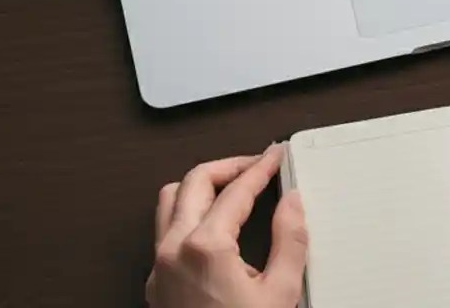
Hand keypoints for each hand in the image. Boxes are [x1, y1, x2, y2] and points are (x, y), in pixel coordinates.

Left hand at [147, 145, 307, 307]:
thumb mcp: (281, 293)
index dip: (260, 168)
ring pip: (170, 201)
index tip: (274, 157)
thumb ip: (290, 240)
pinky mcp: (156, 283)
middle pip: (195, 181)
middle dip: (229, 167)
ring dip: (202, 186)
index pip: (236, 190)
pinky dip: (189, 213)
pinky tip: (214, 224)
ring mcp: (159, 266)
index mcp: (205, 246)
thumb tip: (292, 203)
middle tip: (256, 166)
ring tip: (233, 187)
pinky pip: (164, 230)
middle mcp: (173, 249)